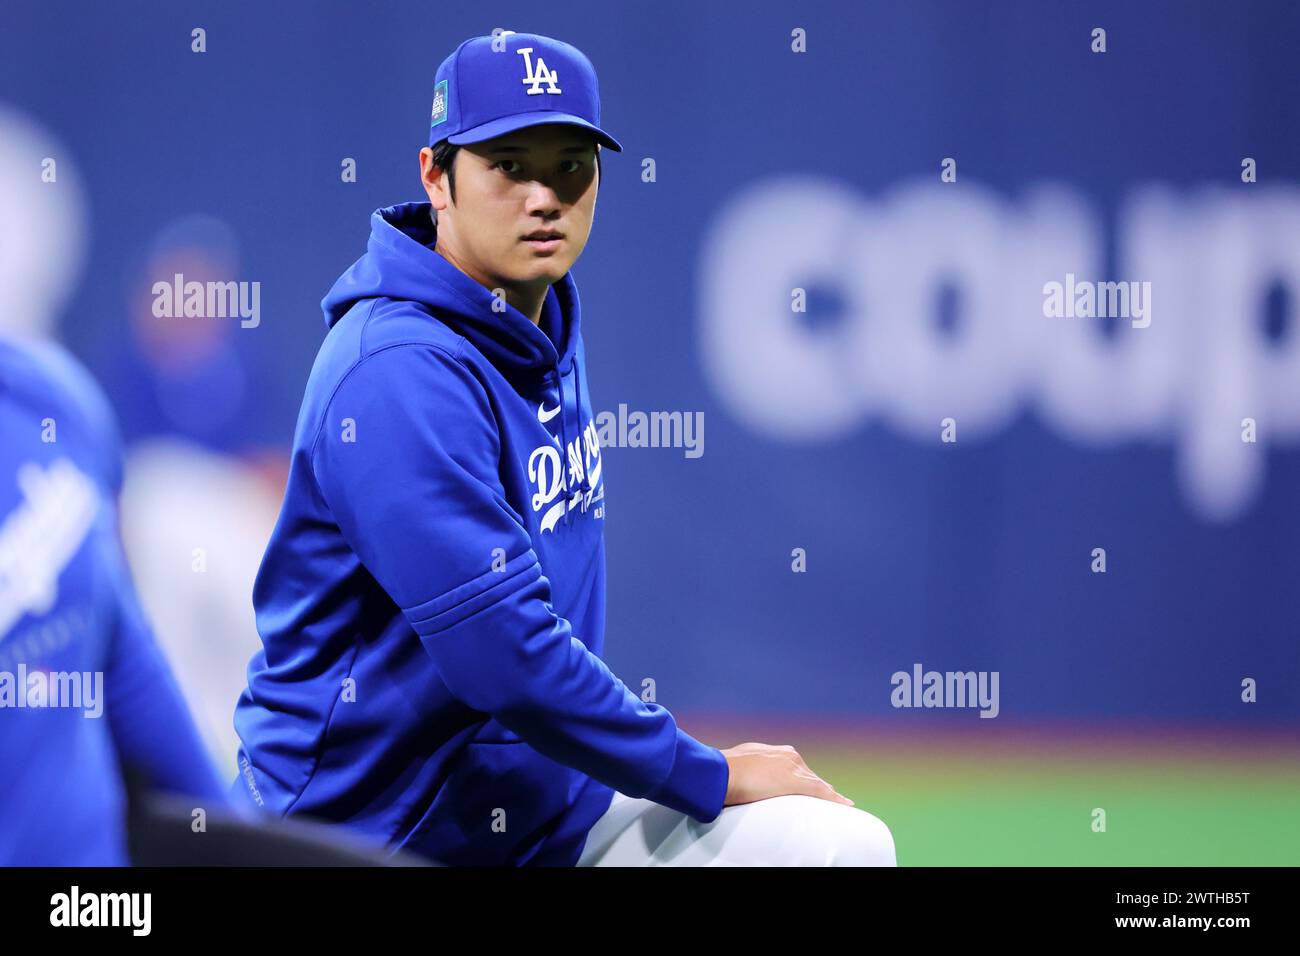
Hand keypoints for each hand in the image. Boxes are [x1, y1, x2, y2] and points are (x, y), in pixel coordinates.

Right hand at [720, 741, 854, 806]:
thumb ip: (745, 769)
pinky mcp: (798, 782)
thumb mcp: (736, 765)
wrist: (721, 773)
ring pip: (817, 783)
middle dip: (817, 786)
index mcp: (773, 752)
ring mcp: (794, 768)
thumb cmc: (722, 771)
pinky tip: (846, 804)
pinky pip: (822, 792)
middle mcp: (787, 756)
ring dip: (827, 794)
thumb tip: (737, 778)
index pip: (795, 766)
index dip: (803, 778)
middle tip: (830, 797)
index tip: (809, 786)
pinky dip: (835, 799)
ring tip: (840, 803)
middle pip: (809, 774)